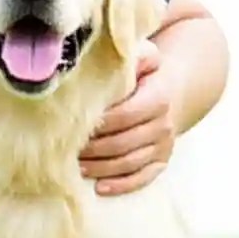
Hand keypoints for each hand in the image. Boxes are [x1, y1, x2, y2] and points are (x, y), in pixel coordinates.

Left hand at [80, 39, 176, 195]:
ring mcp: (164, 145)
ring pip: (131, 162)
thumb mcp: (142, 59)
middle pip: (123, 142)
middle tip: (66, 150)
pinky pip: (144, 177)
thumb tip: (110, 50)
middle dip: (93, 149)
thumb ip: (131, 56)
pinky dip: (123, 184)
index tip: (72, 125)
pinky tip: (101, 187)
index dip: (98, 123)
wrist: (173, 92)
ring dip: (102, 167)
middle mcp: (163, 124)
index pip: (124, 115)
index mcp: (158, 98)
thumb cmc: (144, 75)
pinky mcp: (162, 160)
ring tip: (76, 166)